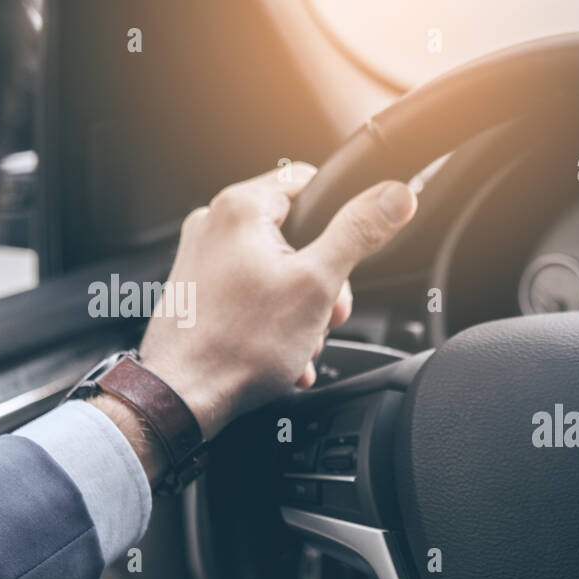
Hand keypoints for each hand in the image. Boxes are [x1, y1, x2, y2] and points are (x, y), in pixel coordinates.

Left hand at [136, 163, 416, 441]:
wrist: (183, 397)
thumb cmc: (238, 346)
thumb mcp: (318, 285)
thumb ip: (358, 233)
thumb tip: (395, 196)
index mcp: (241, 208)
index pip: (308, 181)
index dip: (339, 218)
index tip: (347, 255)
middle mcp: (214, 224)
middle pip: (297, 235)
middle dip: (322, 281)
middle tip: (324, 314)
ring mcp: (202, 258)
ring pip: (277, 270)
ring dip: (302, 309)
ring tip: (299, 341)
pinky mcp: (198, 291)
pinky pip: (253, 295)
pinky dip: (275, 321)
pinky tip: (283, 352)